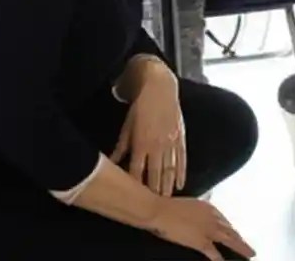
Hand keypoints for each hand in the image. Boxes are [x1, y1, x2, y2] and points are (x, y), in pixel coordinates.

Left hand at [111, 67, 185, 196]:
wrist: (160, 88)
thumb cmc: (140, 107)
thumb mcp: (126, 127)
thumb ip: (121, 147)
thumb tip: (112, 162)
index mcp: (141, 143)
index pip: (137, 170)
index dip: (136, 185)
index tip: (136, 199)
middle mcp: (157, 145)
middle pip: (155, 173)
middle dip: (155, 191)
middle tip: (155, 207)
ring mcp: (170, 141)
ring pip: (170, 168)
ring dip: (168, 185)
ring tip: (168, 200)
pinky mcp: (180, 137)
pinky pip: (182, 158)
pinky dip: (182, 172)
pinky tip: (181, 183)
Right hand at [148, 197, 254, 260]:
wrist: (160, 210)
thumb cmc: (167, 206)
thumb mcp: (187, 204)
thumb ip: (195, 210)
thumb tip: (196, 212)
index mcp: (209, 207)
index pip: (223, 220)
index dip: (230, 229)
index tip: (234, 234)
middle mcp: (213, 217)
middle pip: (230, 230)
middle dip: (240, 239)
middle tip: (250, 248)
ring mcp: (208, 230)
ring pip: (230, 240)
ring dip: (242, 248)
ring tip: (251, 254)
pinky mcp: (201, 242)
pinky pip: (214, 253)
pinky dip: (221, 259)